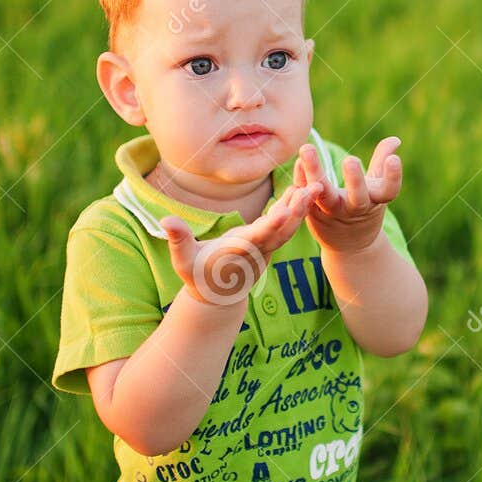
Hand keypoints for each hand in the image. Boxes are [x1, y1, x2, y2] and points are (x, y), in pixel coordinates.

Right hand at [159, 179, 322, 306]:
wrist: (217, 296)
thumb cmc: (196, 276)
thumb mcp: (183, 261)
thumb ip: (178, 240)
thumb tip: (165, 220)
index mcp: (237, 253)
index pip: (257, 238)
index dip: (271, 225)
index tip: (284, 211)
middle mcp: (257, 251)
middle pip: (282, 230)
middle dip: (297, 211)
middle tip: (313, 190)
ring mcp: (266, 249)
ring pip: (288, 228)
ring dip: (302, 208)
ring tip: (315, 186)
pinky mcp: (269, 245)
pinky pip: (286, 227)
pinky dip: (295, 209)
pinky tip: (302, 190)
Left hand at [294, 136, 402, 254]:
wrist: (349, 245)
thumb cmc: (365, 206)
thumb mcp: (377, 188)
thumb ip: (381, 162)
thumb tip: (395, 139)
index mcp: (375, 201)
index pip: (389, 190)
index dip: (394, 176)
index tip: (395, 159)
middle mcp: (355, 209)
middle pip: (357, 198)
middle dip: (354, 180)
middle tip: (351, 160)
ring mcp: (333, 213)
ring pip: (324, 196)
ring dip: (314, 172)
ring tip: (307, 148)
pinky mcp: (313, 214)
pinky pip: (306, 195)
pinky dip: (301, 178)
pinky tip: (297, 161)